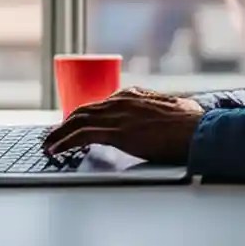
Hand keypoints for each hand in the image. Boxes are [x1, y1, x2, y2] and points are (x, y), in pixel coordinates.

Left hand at [43, 87, 204, 164]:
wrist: (197, 130)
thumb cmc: (192, 122)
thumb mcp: (176, 107)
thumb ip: (164, 107)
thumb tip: (171, 110)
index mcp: (133, 95)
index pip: (100, 104)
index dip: (84, 115)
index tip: (74, 124)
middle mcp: (120, 101)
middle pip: (84, 111)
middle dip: (65, 124)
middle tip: (53, 135)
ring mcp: (116, 116)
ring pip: (77, 122)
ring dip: (58, 134)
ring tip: (47, 144)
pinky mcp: (115, 132)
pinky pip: (81, 136)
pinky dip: (64, 142)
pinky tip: (55, 149)